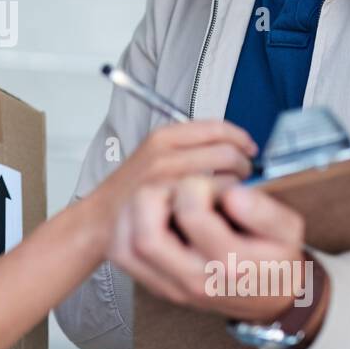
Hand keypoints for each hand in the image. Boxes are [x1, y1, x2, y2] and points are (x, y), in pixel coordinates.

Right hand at [85, 120, 258, 255]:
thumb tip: (235, 147)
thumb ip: (189, 148)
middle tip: (244, 178)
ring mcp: (169, 182)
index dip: (241, 138)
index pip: (218, 128)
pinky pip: (217, 202)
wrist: (100, 220)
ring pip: (227, 179)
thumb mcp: (155, 156)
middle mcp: (166, 154)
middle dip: (244, 166)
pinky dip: (227, 206)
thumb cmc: (132, 193)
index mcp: (163, 136)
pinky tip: (222, 212)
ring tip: (233, 198)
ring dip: (239, 189)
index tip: (250, 149)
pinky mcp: (173, 207)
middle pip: (228, 152)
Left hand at [108, 174, 324, 331]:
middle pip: (146, 237)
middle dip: (154, 196)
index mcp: (228, 264)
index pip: (193, 215)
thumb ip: (265, 211)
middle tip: (177, 186)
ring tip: (163, 197)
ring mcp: (169, 285)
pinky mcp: (154, 283)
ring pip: (126, 246)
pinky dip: (125, 226)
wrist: (268, 297)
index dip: (198, 185)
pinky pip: (122, 254)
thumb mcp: (289, 231)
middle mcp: (193, 280)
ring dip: (134, 210)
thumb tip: (233, 193)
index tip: (212, 182)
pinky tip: (147, 212)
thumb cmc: (275, 257)